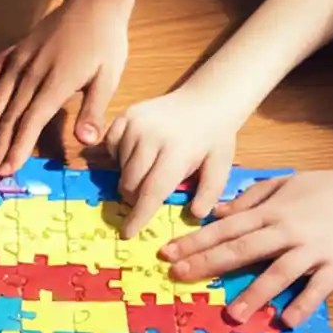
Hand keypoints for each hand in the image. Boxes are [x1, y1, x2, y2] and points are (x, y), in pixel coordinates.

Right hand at [0, 0, 128, 177]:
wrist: (94, 2)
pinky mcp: (15, 50)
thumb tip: (87, 141)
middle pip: (9, 116)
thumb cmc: (105, 43)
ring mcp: (20, 60)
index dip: (16, 148)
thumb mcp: (109, 77)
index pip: (30, 122)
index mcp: (56, 82)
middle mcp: (31, 72)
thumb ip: (94, 110)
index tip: (6, 170)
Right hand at [106, 88, 240, 238]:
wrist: (206, 99)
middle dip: (135, 198)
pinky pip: (111, 147)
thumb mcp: (221, 166)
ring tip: (150, 169)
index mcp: (177, 152)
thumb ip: (209, 192)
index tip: (127, 233)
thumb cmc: (214, 138)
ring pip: (120, 168)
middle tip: (148, 196)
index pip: (151, 191)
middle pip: (130, 183)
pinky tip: (138, 154)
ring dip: (130, 177)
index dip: (139, 216)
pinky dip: (120, 157)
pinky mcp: (125, 115)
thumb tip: (194, 214)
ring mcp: (135, 124)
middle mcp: (151, 137)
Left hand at [161, 163, 332, 326]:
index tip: (168, 253)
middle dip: (207, 263)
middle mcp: (287, 230)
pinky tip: (287, 321)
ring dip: (254, 294)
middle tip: (180, 278)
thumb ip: (250, 199)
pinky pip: (317, 288)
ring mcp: (313, 249)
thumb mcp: (284, 185)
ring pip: (278, 273)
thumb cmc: (326, 188)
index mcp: (272, 211)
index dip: (196, 241)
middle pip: (241, 248)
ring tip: (232, 314)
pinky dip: (303, 305)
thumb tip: (217, 212)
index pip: (226, 227)